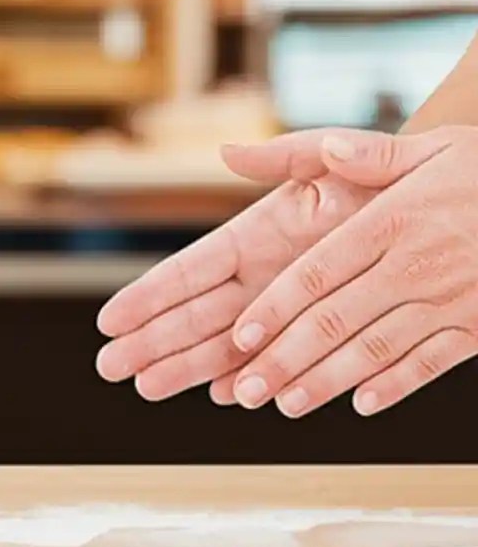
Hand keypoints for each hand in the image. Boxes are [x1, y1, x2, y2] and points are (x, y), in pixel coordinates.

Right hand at [95, 131, 384, 403]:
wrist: (437, 206)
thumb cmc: (385, 176)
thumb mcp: (335, 158)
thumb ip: (285, 158)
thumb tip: (230, 152)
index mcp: (255, 235)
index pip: (190, 271)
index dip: (150, 295)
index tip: (112, 318)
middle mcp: (260, 276)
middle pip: (193, 317)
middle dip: (150, 342)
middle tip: (109, 366)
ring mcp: (281, 307)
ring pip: (223, 345)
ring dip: (183, 368)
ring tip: (143, 386)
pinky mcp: (310, 330)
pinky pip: (271, 362)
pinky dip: (244, 377)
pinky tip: (216, 394)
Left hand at [228, 126, 477, 416]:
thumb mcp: (434, 147)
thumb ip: (365, 152)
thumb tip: (316, 150)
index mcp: (394, 219)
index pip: (318, 271)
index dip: (275, 307)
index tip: (241, 335)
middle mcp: (418, 263)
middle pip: (337, 319)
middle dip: (286, 358)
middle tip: (250, 387)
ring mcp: (452, 298)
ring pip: (376, 348)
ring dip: (327, 381)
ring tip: (287, 403)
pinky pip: (433, 362)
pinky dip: (396, 385)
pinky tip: (362, 404)